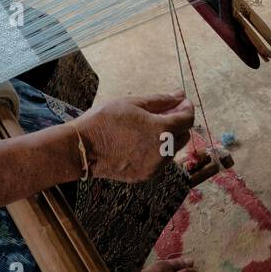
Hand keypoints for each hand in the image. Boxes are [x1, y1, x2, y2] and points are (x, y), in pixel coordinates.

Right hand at [75, 92, 194, 182]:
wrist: (82, 149)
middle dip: (179, 122)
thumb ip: (161, 100)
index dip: (187, 107)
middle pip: (183, 135)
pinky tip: (141, 141)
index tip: (181, 101)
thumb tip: (180, 95)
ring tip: (150, 126)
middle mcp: (163, 152)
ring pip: (171, 150)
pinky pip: (159, 161)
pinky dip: (157, 150)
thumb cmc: (105, 121)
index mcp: (163, 131)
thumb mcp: (133, 103)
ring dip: (168, 137)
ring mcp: (155, 167)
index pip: (188, 119)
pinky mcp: (145, 176)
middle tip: (165, 111)